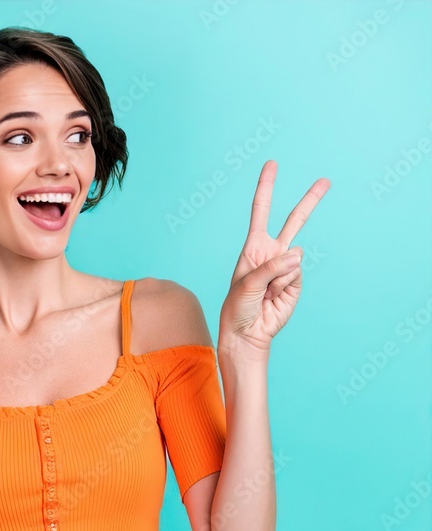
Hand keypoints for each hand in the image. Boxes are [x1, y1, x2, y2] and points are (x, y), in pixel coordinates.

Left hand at [218, 161, 330, 353]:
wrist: (247, 333)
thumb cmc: (239, 307)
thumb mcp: (247, 283)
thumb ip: (271, 267)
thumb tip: (298, 254)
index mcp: (254, 247)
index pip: (261, 211)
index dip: (266, 187)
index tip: (272, 165)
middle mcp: (272, 253)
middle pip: (295, 221)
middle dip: (310, 201)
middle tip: (326, 181)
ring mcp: (286, 268)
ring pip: (293, 258)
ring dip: (277, 277)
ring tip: (265, 293)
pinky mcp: (295, 283)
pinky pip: (295, 275)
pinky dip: (284, 287)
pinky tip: (274, 298)